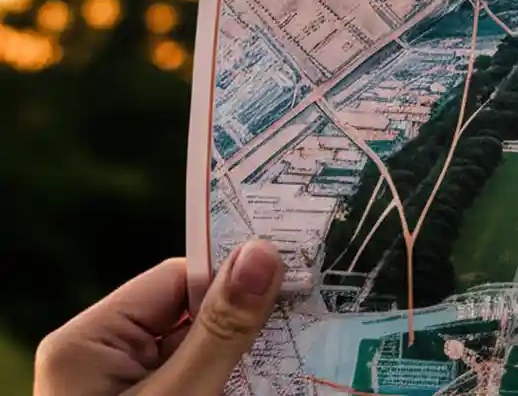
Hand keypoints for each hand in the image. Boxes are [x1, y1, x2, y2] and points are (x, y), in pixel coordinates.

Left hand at [35, 240, 283, 395]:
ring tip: (301, 346)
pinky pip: (199, 378)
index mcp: (87, 341)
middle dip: (246, 321)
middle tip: (310, 312)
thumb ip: (220, 331)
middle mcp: (102, 358)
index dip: (234, 279)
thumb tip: (262, 253)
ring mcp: (126, 387)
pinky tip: (276, 375)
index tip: (295, 274)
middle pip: (193, 315)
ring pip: (202, 350)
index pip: (177, 279)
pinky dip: (234, 379)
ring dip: (247, 355)